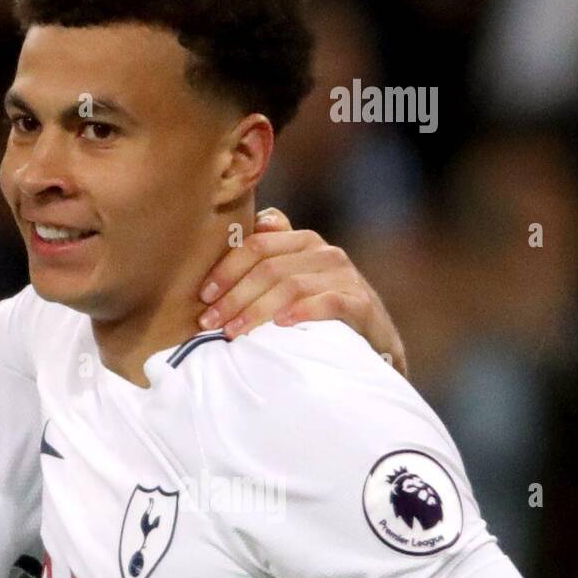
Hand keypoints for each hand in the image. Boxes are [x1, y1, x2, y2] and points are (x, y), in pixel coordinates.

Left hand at [197, 208, 407, 375]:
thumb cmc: (321, 310)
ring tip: (232, 332)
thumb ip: (269, 255)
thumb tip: (239, 233)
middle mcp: (325, 253)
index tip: (203, 295)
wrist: (374, 344)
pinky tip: (280, 324)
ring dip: (256, 310)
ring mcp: (345, 277)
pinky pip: (329, 303)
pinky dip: (303, 312)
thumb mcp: (294, 279)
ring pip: (291, 286)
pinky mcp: (362, 304)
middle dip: (233, 296)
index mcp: (302, 242)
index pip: (256, 245)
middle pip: (268, 268)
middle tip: (209, 321)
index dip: (226, 269)